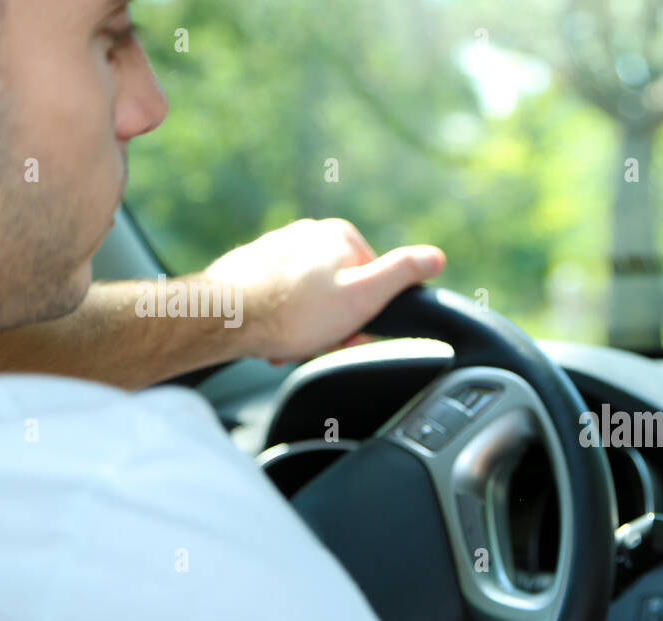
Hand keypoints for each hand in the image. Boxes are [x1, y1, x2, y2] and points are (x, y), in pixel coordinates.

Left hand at [203, 218, 445, 362]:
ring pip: (309, 299)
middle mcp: (308, 234)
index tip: (349, 334)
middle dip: (332, 325)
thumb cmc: (295, 312)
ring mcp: (277, 248)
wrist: (226, 317)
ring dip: (306, 328)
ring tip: (290, 343)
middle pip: (340, 291)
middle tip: (317, 343)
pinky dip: (281, 322)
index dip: (366, 314)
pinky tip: (272, 337)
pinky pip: (281, 300)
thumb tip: (436, 256)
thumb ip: (402, 274)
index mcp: (340, 236)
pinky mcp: (252, 266)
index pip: (373, 281)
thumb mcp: (364, 296)